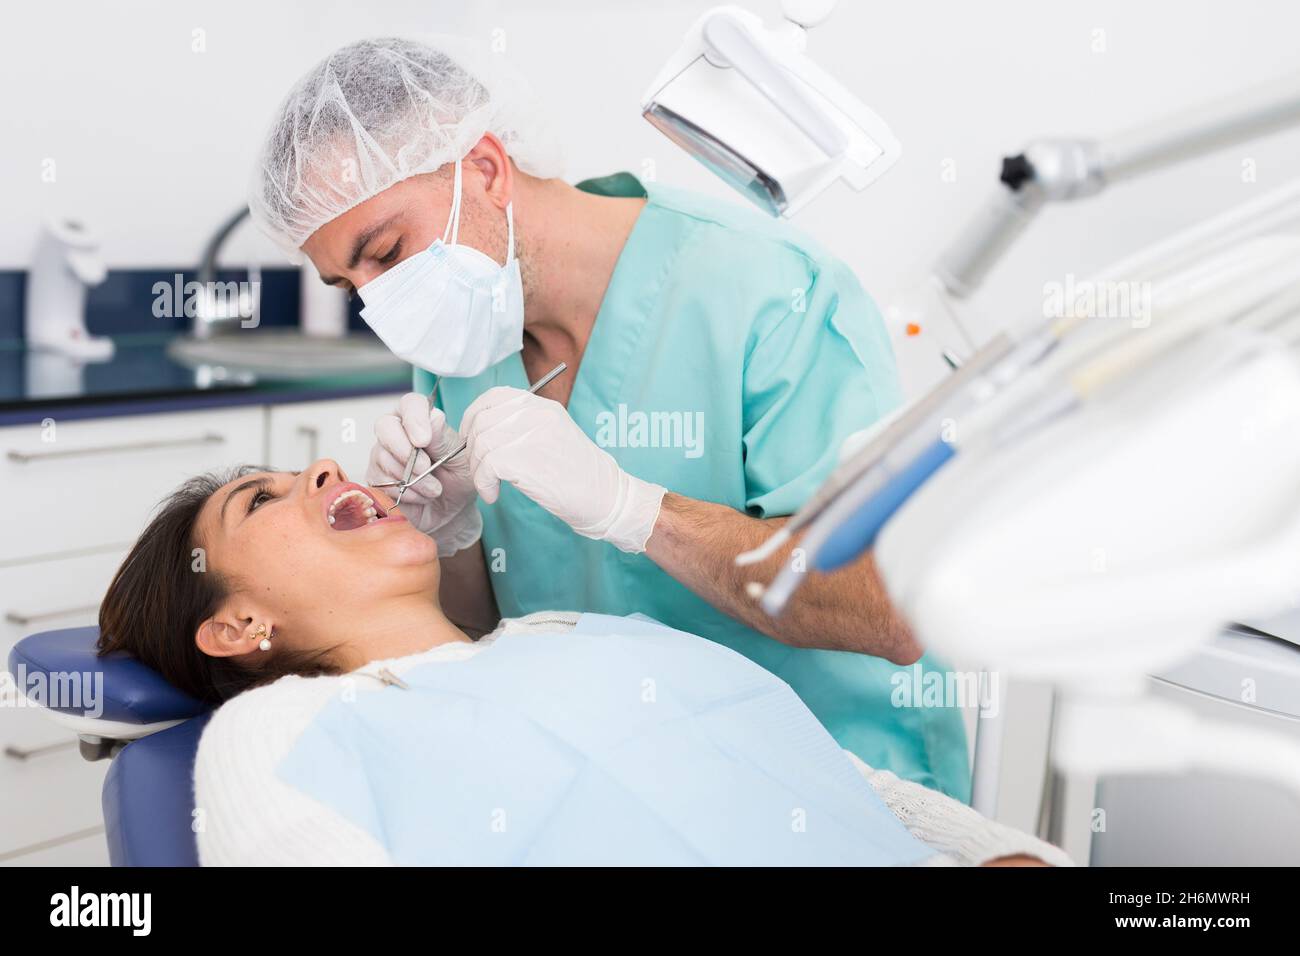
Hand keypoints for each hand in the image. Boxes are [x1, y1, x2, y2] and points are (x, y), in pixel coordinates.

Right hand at [366, 392, 481, 555]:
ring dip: (413, 478)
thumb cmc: (458, 478)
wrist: (453, 510)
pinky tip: (421, 497)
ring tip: (434, 489)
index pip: (410, 404)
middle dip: (406, 450)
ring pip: (384, 458)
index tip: (424, 440)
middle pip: (385, 426)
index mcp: (421, 419)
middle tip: (427, 467)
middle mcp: (397, 432)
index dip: (414, 418)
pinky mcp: (376, 479)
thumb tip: (434, 416)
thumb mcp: (460, 458)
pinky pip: (382, 482)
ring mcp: (382, 455)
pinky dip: (406, 493)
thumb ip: (444, 438)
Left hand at [461, 387, 665, 552]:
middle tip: (482, 470)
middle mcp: (536, 414)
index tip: (472, 437)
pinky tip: (494, 495)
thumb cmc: (580, 475)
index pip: (495, 396)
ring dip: (478, 470)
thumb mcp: (554, 436)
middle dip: (473, 449)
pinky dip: (484, 484)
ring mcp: (530, 434)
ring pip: (481, 444)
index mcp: (543, 406)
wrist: (605, 496)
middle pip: (482, 420)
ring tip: (491, 486)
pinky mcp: (523, 459)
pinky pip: (485, 466)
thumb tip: (484, 431)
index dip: (475, 414)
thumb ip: (525, 427)